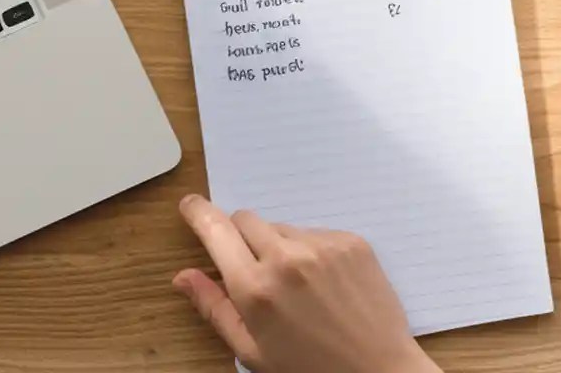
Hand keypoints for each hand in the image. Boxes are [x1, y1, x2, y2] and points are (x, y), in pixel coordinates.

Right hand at [174, 195, 440, 372]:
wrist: (378, 371)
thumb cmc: (308, 368)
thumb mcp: (252, 349)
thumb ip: (214, 307)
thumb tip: (183, 276)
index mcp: (255, 288)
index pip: (215, 230)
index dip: (198, 212)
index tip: (190, 205)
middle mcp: (287, 258)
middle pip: (245, 220)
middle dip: (240, 238)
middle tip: (254, 270)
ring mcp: (322, 246)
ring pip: (281, 227)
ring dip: (279, 247)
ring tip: (298, 287)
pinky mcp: (351, 242)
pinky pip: (315, 233)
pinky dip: (311, 251)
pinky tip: (324, 284)